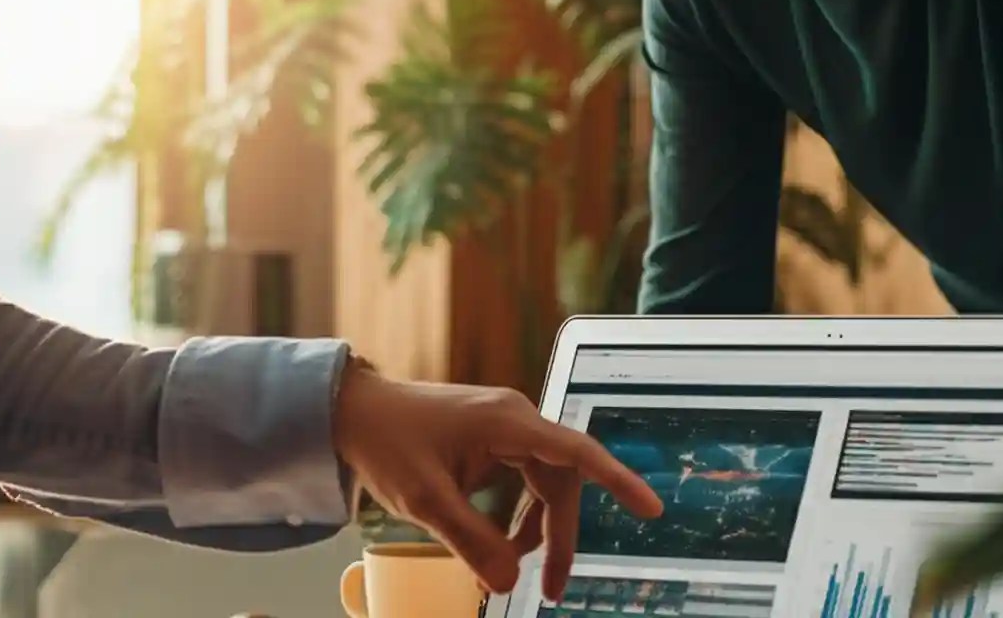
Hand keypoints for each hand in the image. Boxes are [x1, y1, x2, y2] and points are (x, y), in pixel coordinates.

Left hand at [332, 357, 663, 599]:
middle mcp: (515, 419)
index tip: (650, 507)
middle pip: (561, 482)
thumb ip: (469, 542)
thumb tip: (508, 583)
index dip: (617, 480)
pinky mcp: (493, 438)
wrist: (352, 412)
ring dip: (539, 530)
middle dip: (559, 536)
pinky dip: (521, 516)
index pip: (577, 453)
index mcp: (507, 423)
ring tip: (522, 576)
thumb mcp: (425, 502)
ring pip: (545, 484)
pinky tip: (503, 546)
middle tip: (550, 590)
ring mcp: (505, 427)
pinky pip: (525, 480)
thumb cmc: (385, 444)